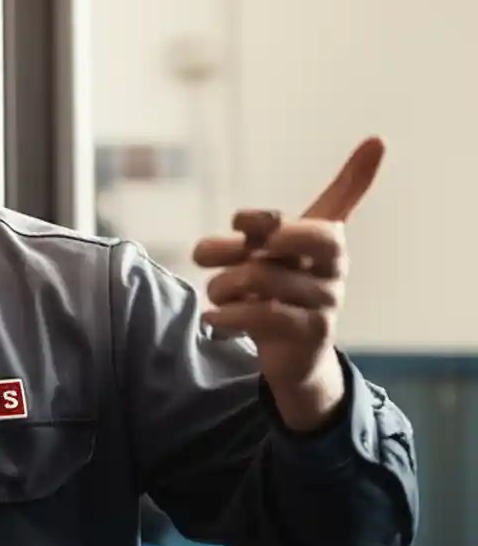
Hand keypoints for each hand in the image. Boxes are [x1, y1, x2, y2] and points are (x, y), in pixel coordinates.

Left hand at [192, 138, 384, 424]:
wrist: (292, 352)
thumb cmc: (276, 286)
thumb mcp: (269, 250)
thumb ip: (262, 223)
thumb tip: (284, 192)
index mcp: (327, 241)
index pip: (319, 218)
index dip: (267, 217)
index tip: (237, 222)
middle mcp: (333, 270)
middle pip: (281, 239)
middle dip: (239, 245)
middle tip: (215, 258)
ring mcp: (325, 303)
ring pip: (258, 277)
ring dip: (221, 286)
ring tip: (216, 293)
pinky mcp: (307, 335)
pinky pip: (260, 315)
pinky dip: (226, 315)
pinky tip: (211, 317)